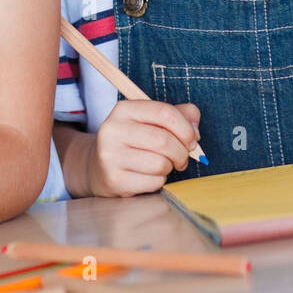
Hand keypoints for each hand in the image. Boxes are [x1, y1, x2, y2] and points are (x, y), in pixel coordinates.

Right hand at [87, 100, 201, 196]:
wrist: (97, 167)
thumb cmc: (133, 142)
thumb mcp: (151, 121)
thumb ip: (178, 115)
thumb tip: (195, 127)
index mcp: (124, 109)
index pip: (164, 113)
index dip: (185, 128)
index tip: (192, 140)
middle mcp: (113, 129)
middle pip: (164, 140)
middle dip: (181, 153)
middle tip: (182, 159)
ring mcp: (110, 155)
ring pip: (160, 163)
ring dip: (169, 168)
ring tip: (162, 165)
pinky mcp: (114, 179)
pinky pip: (153, 182)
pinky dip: (159, 181)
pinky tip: (149, 176)